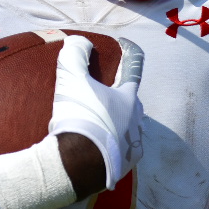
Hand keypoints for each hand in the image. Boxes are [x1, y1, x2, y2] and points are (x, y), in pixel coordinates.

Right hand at [47, 35, 144, 184]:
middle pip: (132, 103)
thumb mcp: (72, 79)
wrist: (78, 164)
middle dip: (121, 97)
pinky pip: (120, 152)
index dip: (130, 54)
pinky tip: (98, 148)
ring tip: (100, 125)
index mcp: (128, 98)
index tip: (125, 45)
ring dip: (117, 125)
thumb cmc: (79, 117)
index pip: (133, 70)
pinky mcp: (124, 166)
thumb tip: (78, 41)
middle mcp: (136, 121)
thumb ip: (75, 55)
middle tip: (103, 95)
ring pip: (128, 129)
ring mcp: (132, 145)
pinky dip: (111, 148)